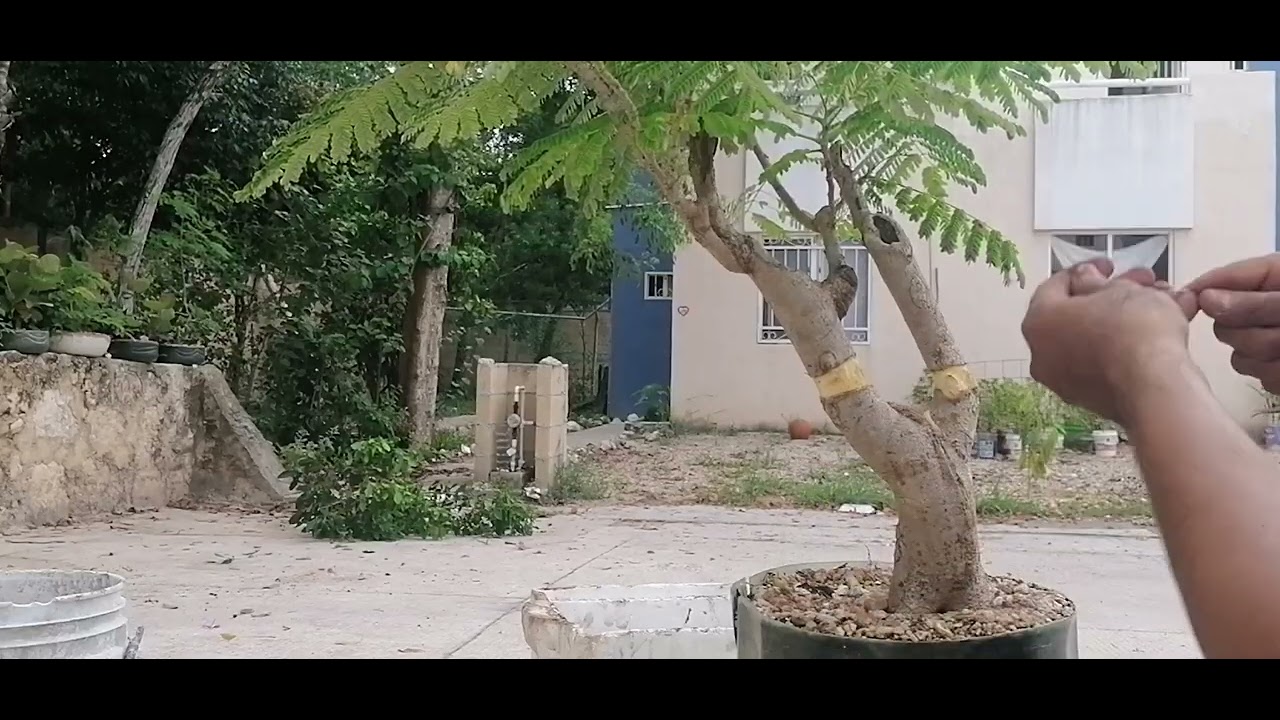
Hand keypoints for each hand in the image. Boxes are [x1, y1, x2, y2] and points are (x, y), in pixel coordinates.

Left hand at [1022, 259, 1197, 423]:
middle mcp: (1043, 354)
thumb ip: (1095, 281)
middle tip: (1141, 284)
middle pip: (1078, 314)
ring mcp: (1065, 381)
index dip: (1086, 271)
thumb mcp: (1118, 289)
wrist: (1154, 389)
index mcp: (1039, 322)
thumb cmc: (1132, 331)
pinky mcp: (1092, 399)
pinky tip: (1161, 331)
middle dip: (1114, 295)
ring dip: (1128, 318)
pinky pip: (1108, 361)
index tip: (1108, 267)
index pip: (1056, 286)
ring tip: (1162, 304)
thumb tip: (1084, 279)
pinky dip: (1130, 344)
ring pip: (1097, 338)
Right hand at [1186, 254, 1279, 392]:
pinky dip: (1275, 374)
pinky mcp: (1275, 369)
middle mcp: (1266, 308)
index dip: (1205, 287)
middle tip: (1278, 334)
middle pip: (1226, 319)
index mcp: (1274, 278)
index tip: (1184, 299)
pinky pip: (1258, 374)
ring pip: (1239, 351)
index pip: (1227, 277)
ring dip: (1265, 355)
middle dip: (1249, 331)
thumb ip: (1254, 304)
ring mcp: (1271, 340)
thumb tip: (1206, 299)